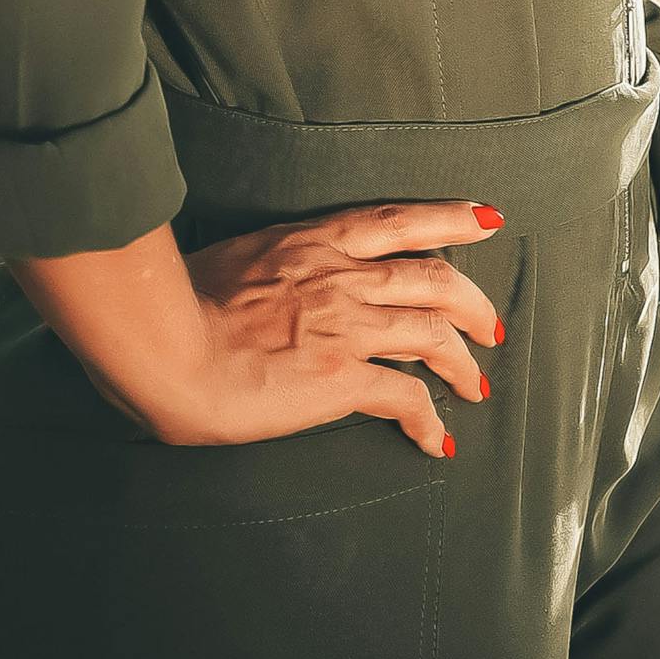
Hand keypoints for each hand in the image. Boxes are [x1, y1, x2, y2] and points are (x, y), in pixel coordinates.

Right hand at [161, 198, 504, 456]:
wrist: (169, 345)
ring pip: (434, 334)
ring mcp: (346, 326)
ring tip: (476, 385)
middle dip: (474, 302)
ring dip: (464, 363)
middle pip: (434, 278)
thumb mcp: (235, 257)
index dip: (449, 218)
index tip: (485, 219)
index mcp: (313, 241)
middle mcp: (341, 276)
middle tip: (490, 325)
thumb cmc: (183, 302)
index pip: (398, 220)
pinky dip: (430, 421)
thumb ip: (271, 262)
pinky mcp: (342, 378)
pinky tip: (437, 440)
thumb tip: (270, 274)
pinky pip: (407, 398)